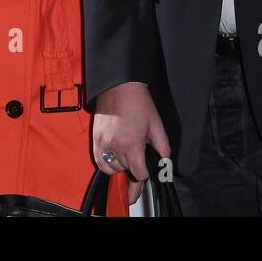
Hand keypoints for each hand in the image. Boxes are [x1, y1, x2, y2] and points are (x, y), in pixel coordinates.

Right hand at [92, 82, 171, 204]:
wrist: (119, 86)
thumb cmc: (138, 102)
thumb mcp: (156, 124)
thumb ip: (163, 147)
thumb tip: (165, 163)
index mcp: (131, 143)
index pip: (138, 174)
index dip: (145, 173)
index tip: (147, 167)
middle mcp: (115, 145)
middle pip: (126, 170)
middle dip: (134, 165)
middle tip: (139, 153)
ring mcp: (103, 142)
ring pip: (114, 168)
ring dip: (122, 164)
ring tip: (127, 152)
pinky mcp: (96, 139)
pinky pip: (100, 162)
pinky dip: (107, 164)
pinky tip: (115, 158)